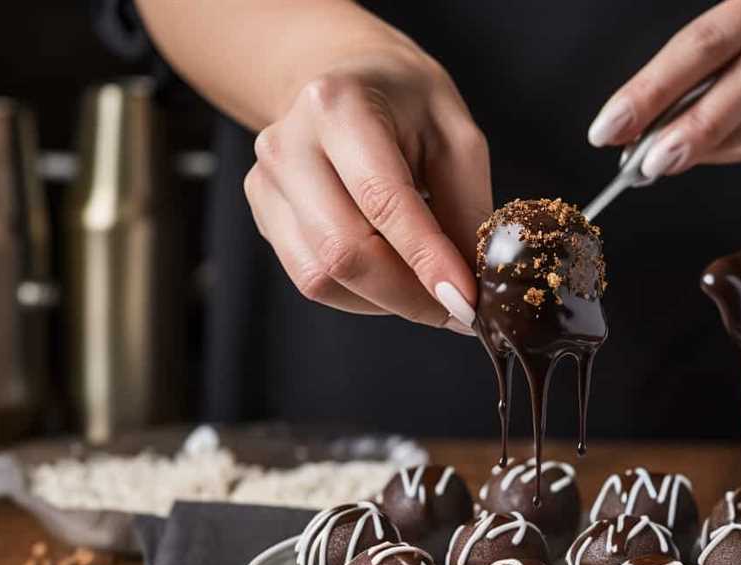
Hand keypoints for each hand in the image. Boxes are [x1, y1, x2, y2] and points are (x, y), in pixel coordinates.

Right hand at [244, 42, 489, 333]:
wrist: (346, 78)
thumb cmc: (408, 104)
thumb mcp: (456, 135)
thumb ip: (465, 207)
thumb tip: (476, 283)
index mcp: (339, 106)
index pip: (382, 200)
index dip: (427, 260)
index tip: (467, 302)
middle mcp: (289, 144)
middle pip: (342, 250)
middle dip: (408, 295)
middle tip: (459, 311)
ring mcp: (266, 182)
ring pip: (322, 276)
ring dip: (387, 301)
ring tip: (431, 291)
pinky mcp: (265, 215)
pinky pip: (312, 279)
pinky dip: (361, 295)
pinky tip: (395, 278)